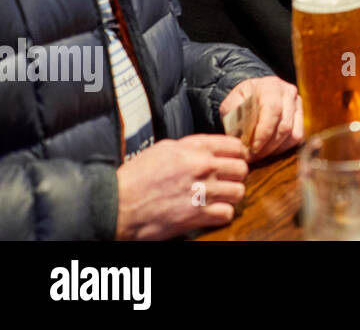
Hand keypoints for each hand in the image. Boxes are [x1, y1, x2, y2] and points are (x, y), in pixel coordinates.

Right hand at [115, 135, 248, 239]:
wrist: (116, 205)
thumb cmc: (134, 178)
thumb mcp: (162, 149)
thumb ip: (189, 147)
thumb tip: (206, 148)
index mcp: (194, 148)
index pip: (235, 145)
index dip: (237, 154)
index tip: (234, 160)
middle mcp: (201, 167)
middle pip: (241, 168)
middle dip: (236, 175)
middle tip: (227, 181)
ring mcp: (202, 191)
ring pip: (239, 191)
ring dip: (231, 196)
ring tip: (220, 198)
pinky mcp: (197, 215)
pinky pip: (227, 213)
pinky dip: (222, 215)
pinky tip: (212, 213)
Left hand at [219, 76, 302, 161]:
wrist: (252, 93)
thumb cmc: (240, 100)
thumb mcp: (231, 105)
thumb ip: (237, 120)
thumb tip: (245, 140)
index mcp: (270, 86)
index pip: (273, 110)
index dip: (264, 132)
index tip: (252, 148)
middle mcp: (288, 92)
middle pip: (285, 126)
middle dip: (267, 147)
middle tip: (252, 157)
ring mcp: (298, 104)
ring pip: (294, 134)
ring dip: (276, 149)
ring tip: (259, 154)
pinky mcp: (302, 116)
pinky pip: (298, 138)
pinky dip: (284, 148)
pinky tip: (269, 149)